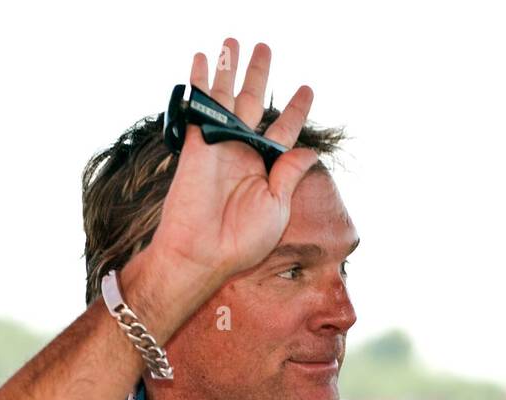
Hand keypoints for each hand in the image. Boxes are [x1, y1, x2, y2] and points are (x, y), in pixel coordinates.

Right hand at [125, 38, 318, 315]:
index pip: (284, 129)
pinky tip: (202, 58)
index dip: (296, 108)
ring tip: (234, 41)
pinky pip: (200, 108)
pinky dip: (201, 83)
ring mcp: (220, 146)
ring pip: (227, 97)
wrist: (204, 253)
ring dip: (230, 68)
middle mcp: (244, 151)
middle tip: (265, 47)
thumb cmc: (243, 240)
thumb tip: (309, 149)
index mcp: (268, 167)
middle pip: (254, 102)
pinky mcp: (197, 145)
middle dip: (260, 74)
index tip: (307, 88)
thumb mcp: (277, 207)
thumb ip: (290, 173)